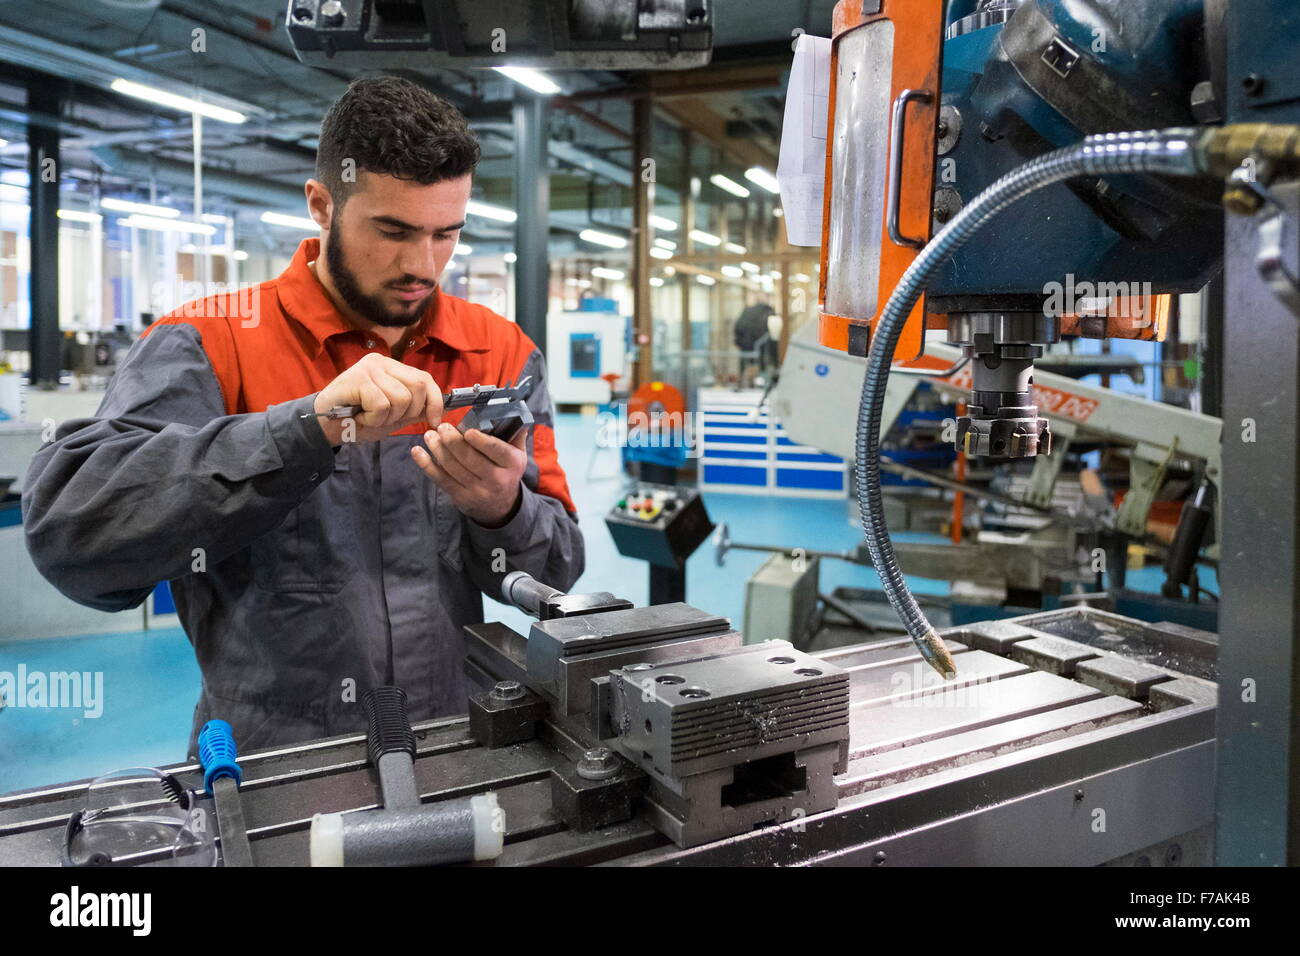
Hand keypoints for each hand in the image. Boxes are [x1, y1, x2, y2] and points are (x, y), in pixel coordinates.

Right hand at [313, 353, 443, 445]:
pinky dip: (373, 418)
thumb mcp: (393, 416)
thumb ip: (414, 410)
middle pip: (417, 388)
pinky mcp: (357, 378)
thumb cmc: (357, 419)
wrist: (325, 426)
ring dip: (387, 418)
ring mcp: (369, 368)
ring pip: (401, 398)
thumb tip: (443, 410)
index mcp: (393, 367)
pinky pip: (382, 405)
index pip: (425, 379)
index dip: (435, 402)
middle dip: (408, 412)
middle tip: (386, 419)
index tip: (435, 421)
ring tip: (369, 416)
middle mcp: (382, 362)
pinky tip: (359, 416)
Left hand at [411, 423, 528, 526]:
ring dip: (438, 450)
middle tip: (442, 427)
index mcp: (511, 464)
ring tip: (429, 435)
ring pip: (453, 468)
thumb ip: (515, 433)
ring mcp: (477, 490)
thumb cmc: (506, 472)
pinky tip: (417, 452)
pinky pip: (441, 479)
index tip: (468, 431)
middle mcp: (496, 479)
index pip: (497, 451)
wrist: (500, 506)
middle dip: (453, 441)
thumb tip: (513, 411)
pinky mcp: (460, 497)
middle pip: (470, 459)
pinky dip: (426, 465)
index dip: (482, 441)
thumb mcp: (518, 455)